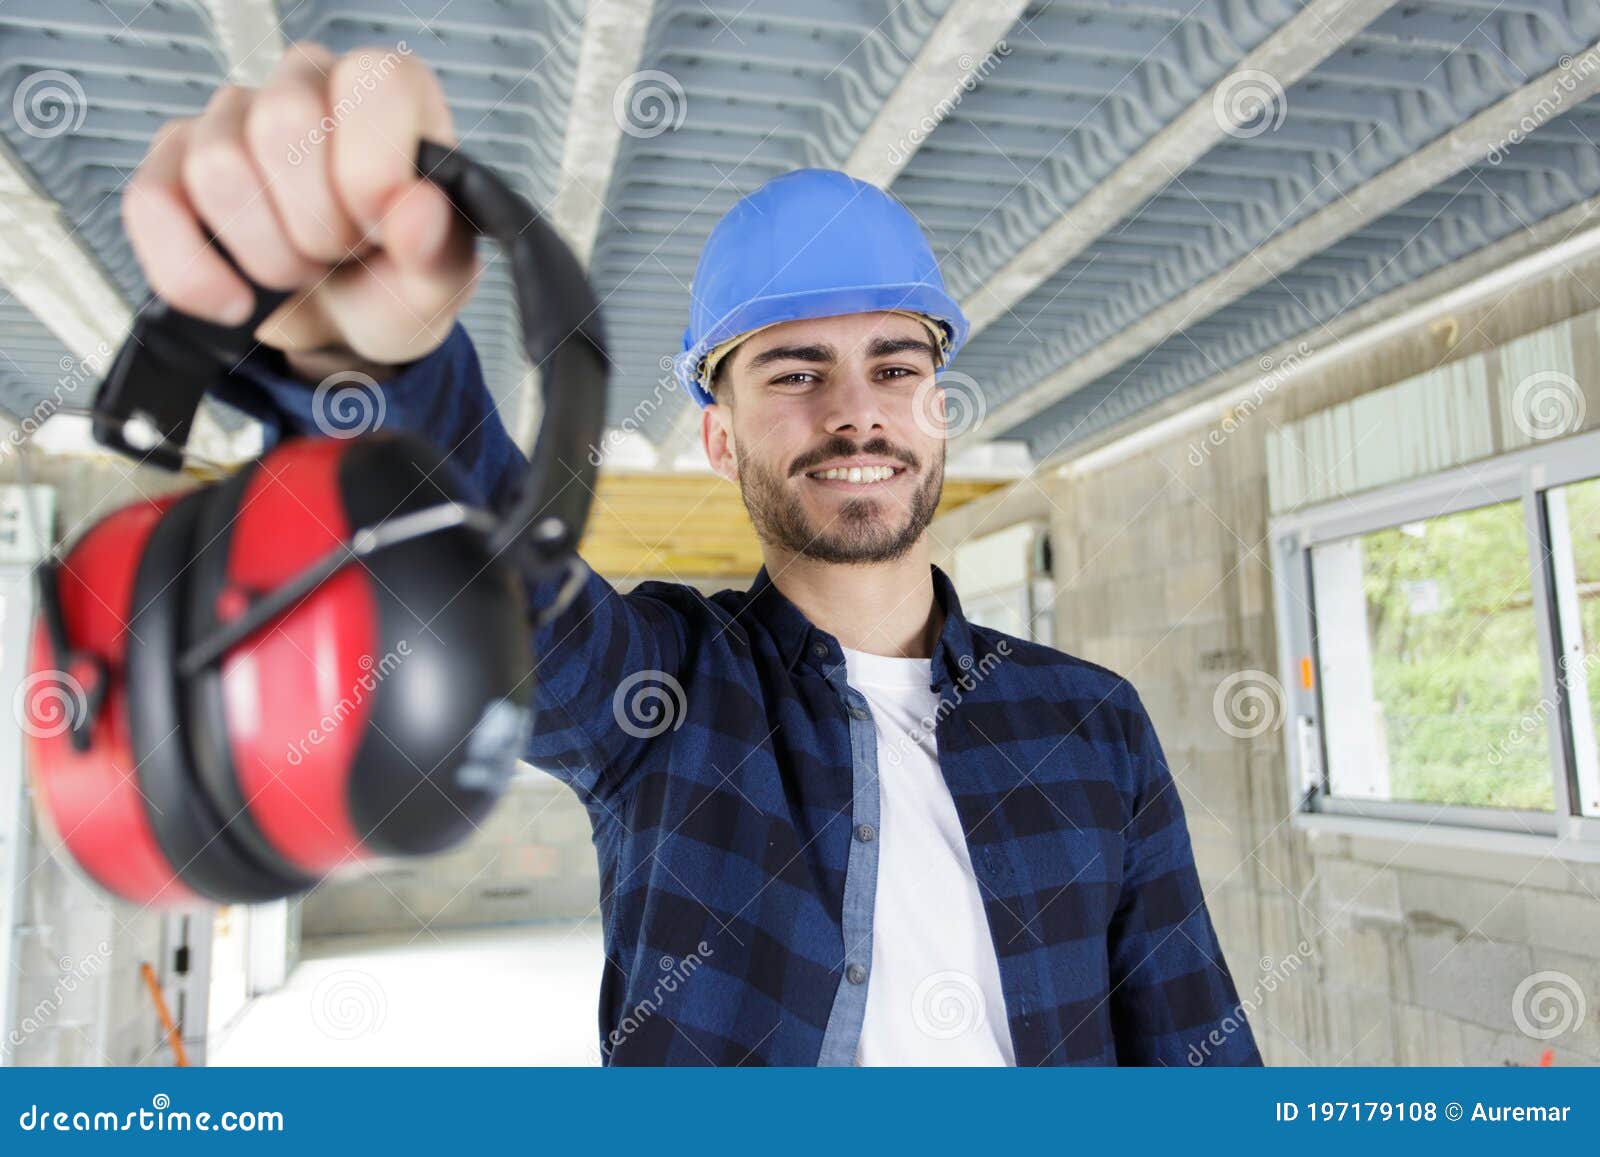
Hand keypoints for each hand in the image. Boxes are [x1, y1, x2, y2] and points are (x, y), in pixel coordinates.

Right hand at [121, 41, 478, 381]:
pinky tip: (235, 298)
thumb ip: (440, 248)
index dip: (371, 170)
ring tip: (301, 269)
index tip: (379, 229)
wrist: (339, 331)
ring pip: (218, 166)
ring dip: (265, 252)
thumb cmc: (391, 284)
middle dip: (317, 225)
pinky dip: (194, 271)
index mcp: (389, 93)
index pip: (371, 82)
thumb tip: (418, 210)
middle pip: (282, 122)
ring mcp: (230, 119)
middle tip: (341, 256)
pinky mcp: (169, 164)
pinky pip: (151, 202)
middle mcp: (306, 85)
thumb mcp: (436, 284)